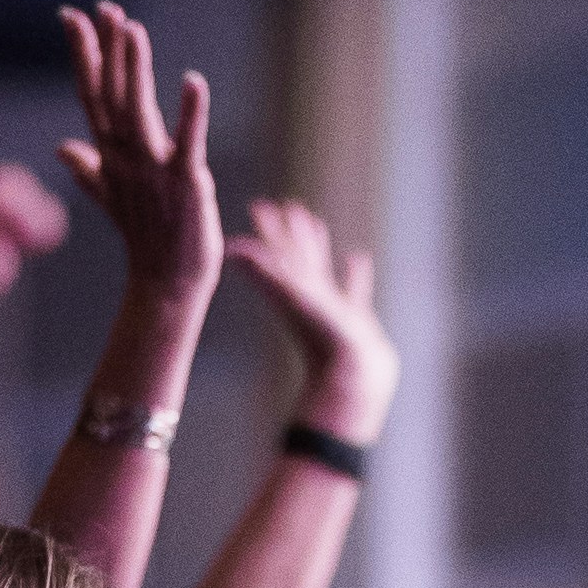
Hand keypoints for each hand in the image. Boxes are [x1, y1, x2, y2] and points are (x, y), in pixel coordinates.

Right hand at [55, 0, 220, 311]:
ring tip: (133, 31)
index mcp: (109, 155)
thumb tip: (62, 149)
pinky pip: (187, 143)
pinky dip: (191, 113)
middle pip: (111, 94)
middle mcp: (126, 157)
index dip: (83, 55)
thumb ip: (88, 169)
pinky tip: (193, 81)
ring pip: (138, 111)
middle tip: (105, 8)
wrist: (167, 283)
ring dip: (135, 70)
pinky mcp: (187, 182)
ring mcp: (154, 170)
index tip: (72, 16)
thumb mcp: (112, 198)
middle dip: (107, 50)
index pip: (91, 95)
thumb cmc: (145, 239)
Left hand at [226, 198, 399, 441]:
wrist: (352, 381)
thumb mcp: (292, 299)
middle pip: (296, 256)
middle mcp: (309, 296)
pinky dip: (356, 275)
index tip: (259, 206)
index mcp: (294, 290)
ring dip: (318, 247)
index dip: (269, 229)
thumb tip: (229, 248)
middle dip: (290, 231)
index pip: (278, 252)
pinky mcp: (355, 321)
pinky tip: (358, 259)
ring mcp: (332, 308)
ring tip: (316, 224)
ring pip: (322, 271)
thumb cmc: (322, 341)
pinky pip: (355, 291)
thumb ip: (264, 271)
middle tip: (287, 206)